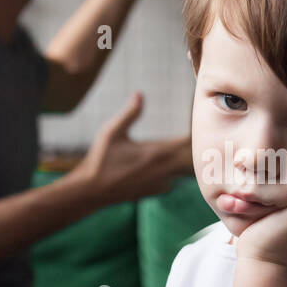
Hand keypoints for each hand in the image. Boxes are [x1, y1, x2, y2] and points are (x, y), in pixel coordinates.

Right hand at [71, 92, 191, 204]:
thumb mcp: (112, 132)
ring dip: (182, 162)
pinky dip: (170, 174)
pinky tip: (162, 168)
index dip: (192, 132)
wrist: (91, 191)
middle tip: (194, 136)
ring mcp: (158, 183)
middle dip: (191, 148)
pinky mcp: (152, 192)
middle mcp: (162, 170)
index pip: (185, 142)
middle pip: (189, 158)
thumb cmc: (100, 159)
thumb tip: (139, 94)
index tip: (195, 122)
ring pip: (181, 172)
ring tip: (181, 152)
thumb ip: (129, 113)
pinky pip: (170, 182)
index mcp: (156, 153)